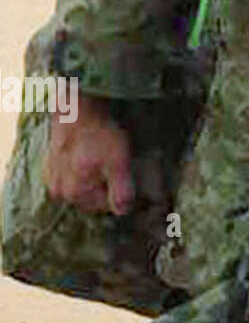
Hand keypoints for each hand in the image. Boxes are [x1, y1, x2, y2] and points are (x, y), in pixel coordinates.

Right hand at [43, 94, 134, 214]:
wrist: (77, 110)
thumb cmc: (100, 135)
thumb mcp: (118, 163)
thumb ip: (121, 191)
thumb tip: (123, 212)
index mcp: (76, 193)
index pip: (104, 206)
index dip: (119, 193)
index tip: (127, 177)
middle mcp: (60, 191)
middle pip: (90, 199)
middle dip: (104, 188)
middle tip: (114, 165)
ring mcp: (52, 178)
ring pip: (79, 188)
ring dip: (91, 180)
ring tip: (100, 159)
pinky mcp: (49, 166)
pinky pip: (67, 176)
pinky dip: (78, 171)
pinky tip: (86, 156)